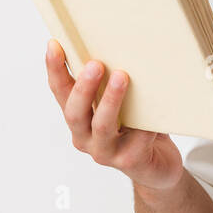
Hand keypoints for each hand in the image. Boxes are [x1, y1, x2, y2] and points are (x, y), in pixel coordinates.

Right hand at [45, 39, 182, 190]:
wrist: (158, 167)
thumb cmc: (139, 129)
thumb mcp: (123, 104)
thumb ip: (115, 83)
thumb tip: (123, 44)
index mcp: (79, 119)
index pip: (61, 92)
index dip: (56, 69)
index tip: (54, 44)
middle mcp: (85, 137)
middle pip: (75, 112)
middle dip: (83, 87)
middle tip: (94, 64)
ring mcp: (106, 152)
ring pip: (102, 126)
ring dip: (110, 100)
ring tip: (122, 77)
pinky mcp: (129, 161)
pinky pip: (138, 138)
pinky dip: (146, 122)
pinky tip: (156, 111)